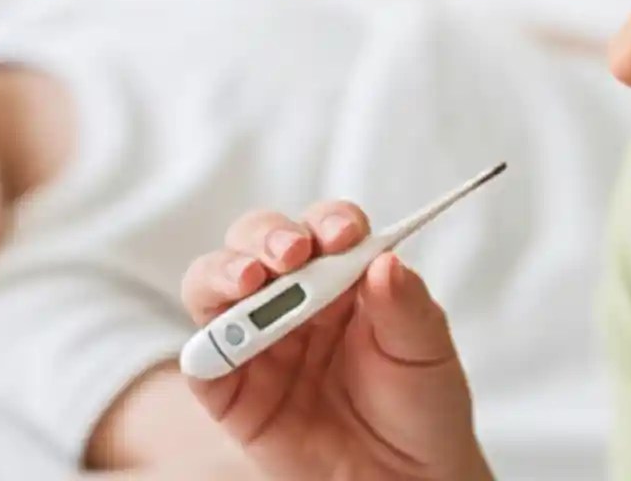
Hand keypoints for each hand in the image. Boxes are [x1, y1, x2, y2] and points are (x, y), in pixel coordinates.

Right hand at [180, 201, 493, 480]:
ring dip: (225, 271)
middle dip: (267, 236)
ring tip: (249, 281)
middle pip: (259, 241)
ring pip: (216, 284)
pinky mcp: (231, 389)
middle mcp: (294, 299)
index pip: (325, 229)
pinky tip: (223, 340)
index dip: (328, 222)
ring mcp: (258, 340)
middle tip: (290, 253)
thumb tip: (385, 261)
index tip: (343, 235)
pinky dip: (203, 344)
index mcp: (343, 278)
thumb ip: (407, 307)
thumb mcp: (427, 353)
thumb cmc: (419, 408)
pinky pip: (202, 358)